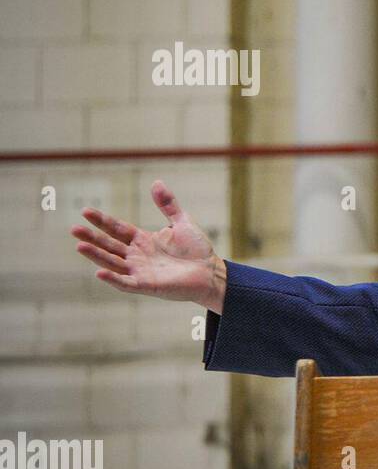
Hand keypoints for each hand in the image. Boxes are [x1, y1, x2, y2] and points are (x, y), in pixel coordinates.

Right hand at [70, 179, 226, 312]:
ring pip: (113, 263)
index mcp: (143, 240)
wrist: (213, 272)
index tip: (85, 210)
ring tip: (79, 246)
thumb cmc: (198, 250)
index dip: (102, 221)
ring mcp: (141, 271)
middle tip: (73, 229)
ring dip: (97, 256)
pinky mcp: (148, 285)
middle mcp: (137, 256)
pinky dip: (113, 279)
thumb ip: (168, 205)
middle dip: (92, 238)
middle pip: (109, 246)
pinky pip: (127, 283)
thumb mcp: (182, 222)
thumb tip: (156, 182)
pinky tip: (99, 272)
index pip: (117, 229)